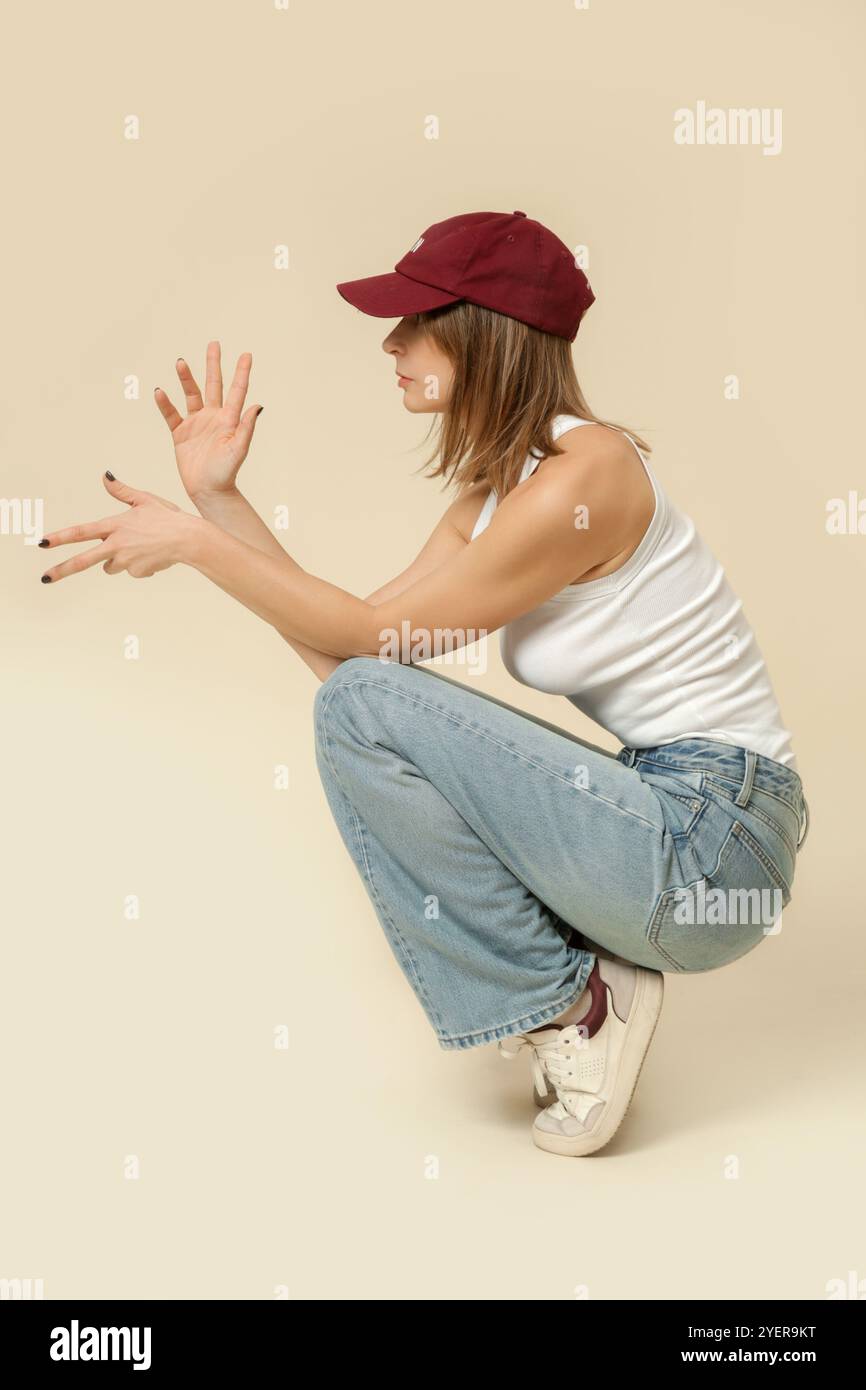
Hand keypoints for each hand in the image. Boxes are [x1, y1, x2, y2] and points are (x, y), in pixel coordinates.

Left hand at [38, 474, 198, 581]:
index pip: (81, 531)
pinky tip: (155, 556)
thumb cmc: (168, 517)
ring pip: (111, 566)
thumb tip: (104, 476)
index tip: (41, 543)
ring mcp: (126, 561)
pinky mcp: (137, 572)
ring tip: (143, 548)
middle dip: (62, 570)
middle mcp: (116, 544)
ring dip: (120, 561)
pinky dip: (141, 566)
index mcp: (114, 525)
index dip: (59, 537)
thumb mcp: (145, 500)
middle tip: (44, 578)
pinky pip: (133, 572)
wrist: (189, 539)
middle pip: (83, 560)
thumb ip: (122, 491)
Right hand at [154, 340, 262, 502]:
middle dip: (213, 365)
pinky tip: (160, 392)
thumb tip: (257, 406)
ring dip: (186, 379)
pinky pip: (171, 414)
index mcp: (229, 420)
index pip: (236, 391)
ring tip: (180, 362)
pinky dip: (165, 404)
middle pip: (213, 385)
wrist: (209, 490)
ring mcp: (196, 424)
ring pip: (191, 395)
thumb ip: (246, 427)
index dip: (241, 373)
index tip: (246, 354)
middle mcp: (213, 417)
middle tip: (214, 344)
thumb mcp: (238, 449)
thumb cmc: (226, 472)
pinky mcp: (181, 434)